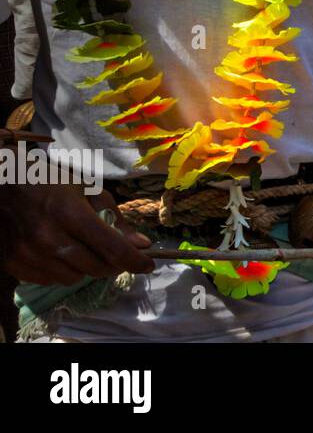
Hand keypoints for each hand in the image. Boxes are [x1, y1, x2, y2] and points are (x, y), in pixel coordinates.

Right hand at [0, 183, 153, 285]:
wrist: (1, 185)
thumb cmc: (49, 181)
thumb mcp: (86, 188)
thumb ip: (115, 217)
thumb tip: (141, 244)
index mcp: (70, 213)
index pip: (111, 248)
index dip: (135, 261)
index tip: (149, 264)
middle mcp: (48, 238)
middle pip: (96, 267)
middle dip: (113, 263)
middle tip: (115, 253)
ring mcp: (28, 254)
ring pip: (74, 278)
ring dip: (87, 268)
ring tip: (83, 248)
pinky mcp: (13, 264)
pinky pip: (50, 280)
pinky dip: (62, 271)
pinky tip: (61, 254)